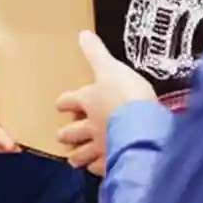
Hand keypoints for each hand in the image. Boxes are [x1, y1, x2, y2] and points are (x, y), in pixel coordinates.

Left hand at [55, 31, 156, 174]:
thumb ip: (97, 53)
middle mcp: (88, 125)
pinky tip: (99, 168)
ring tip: (74, 158)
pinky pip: (100, 168)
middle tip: (63, 135)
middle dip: (65, 135)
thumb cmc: (127, 93)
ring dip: (77, 156)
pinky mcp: (111, 161)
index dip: (64, 102)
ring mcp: (98, 146)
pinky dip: (98, 169)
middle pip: (70, 133)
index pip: (67, 101)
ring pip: (80, 155)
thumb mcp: (112, 68)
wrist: (141, 125)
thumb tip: (82, 34)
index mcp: (87, 100)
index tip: (61, 104)